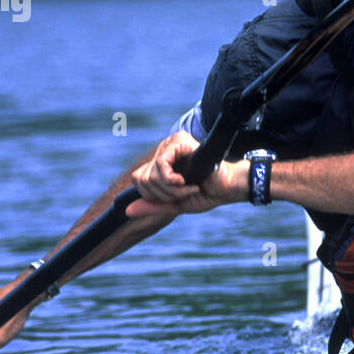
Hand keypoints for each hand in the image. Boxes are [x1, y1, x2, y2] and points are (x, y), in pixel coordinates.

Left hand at [126, 131, 246, 215]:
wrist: (227, 188)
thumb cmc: (205, 194)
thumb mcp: (173, 204)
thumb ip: (152, 206)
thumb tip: (127, 211)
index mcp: (160, 162)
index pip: (138, 179)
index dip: (151, 195)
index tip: (173, 198)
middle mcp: (163, 150)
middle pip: (143, 179)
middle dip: (163, 195)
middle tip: (184, 193)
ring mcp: (170, 145)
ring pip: (151, 175)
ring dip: (171, 190)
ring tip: (190, 188)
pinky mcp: (178, 142)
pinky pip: (161, 166)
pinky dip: (172, 181)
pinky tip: (187, 182)